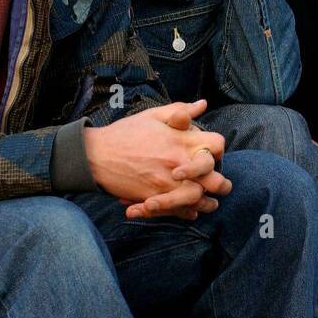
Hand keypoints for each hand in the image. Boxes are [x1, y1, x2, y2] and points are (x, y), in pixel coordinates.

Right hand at [84, 99, 231, 219]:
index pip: (216, 145)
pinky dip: (188, 213)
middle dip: (221, 184)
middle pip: (214, 179)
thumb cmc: (125, 133)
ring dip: (207, 202)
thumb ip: (180, 111)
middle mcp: (179, 163)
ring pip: (199, 199)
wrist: (97, 155)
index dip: (218, 150)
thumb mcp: (153, 115)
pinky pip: (179, 211)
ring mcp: (168, 184)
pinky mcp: (155, 199)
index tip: (212, 154)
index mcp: (181, 140)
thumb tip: (202, 105)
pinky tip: (191, 211)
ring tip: (210, 202)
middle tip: (220, 185)